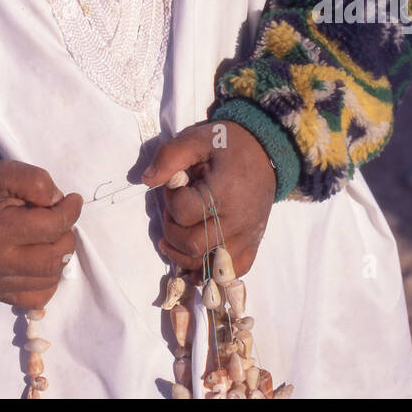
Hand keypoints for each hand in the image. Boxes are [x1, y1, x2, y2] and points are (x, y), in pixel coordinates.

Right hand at [0, 160, 82, 306]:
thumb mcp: (7, 171)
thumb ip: (36, 181)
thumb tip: (60, 203)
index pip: (51, 227)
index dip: (70, 211)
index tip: (73, 200)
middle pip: (54, 258)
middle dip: (66, 236)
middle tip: (59, 221)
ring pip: (51, 278)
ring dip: (59, 257)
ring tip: (48, 238)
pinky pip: (39, 297)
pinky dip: (48, 280)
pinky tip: (41, 260)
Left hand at [142, 121, 274, 277]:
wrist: (265, 149)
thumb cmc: (227, 144)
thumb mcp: (197, 140)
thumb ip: (169, 157)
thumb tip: (146, 180)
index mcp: (222, 191)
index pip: (183, 211)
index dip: (169, 199)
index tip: (173, 186)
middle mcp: (237, 220)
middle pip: (193, 245)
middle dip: (172, 231)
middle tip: (173, 213)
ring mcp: (247, 235)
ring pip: (210, 266)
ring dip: (184, 256)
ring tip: (175, 238)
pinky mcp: (253, 243)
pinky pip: (233, 271)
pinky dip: (212, 272)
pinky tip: (196, 260)